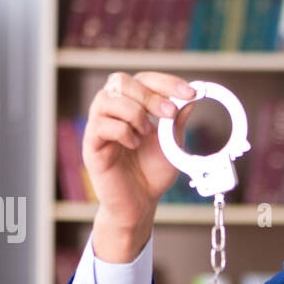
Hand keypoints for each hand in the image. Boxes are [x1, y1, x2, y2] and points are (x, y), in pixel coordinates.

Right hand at [83, 71, 196, 262]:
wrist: (140, 204)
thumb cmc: (152, 173)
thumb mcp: (172, 144)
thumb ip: (177, 121)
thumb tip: (191, 98)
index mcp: (132, 106)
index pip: (143, 79)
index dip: (167, 82)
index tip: (191, 94)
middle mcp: (112, 111)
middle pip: (120, 80)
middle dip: (149, 94)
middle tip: (169, 114)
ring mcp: (99, 126)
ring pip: (107, 98)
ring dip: (134, 112)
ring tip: (147, 133)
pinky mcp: (92, 145)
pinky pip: (100, 125)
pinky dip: (122, 131)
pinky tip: (133, 145)